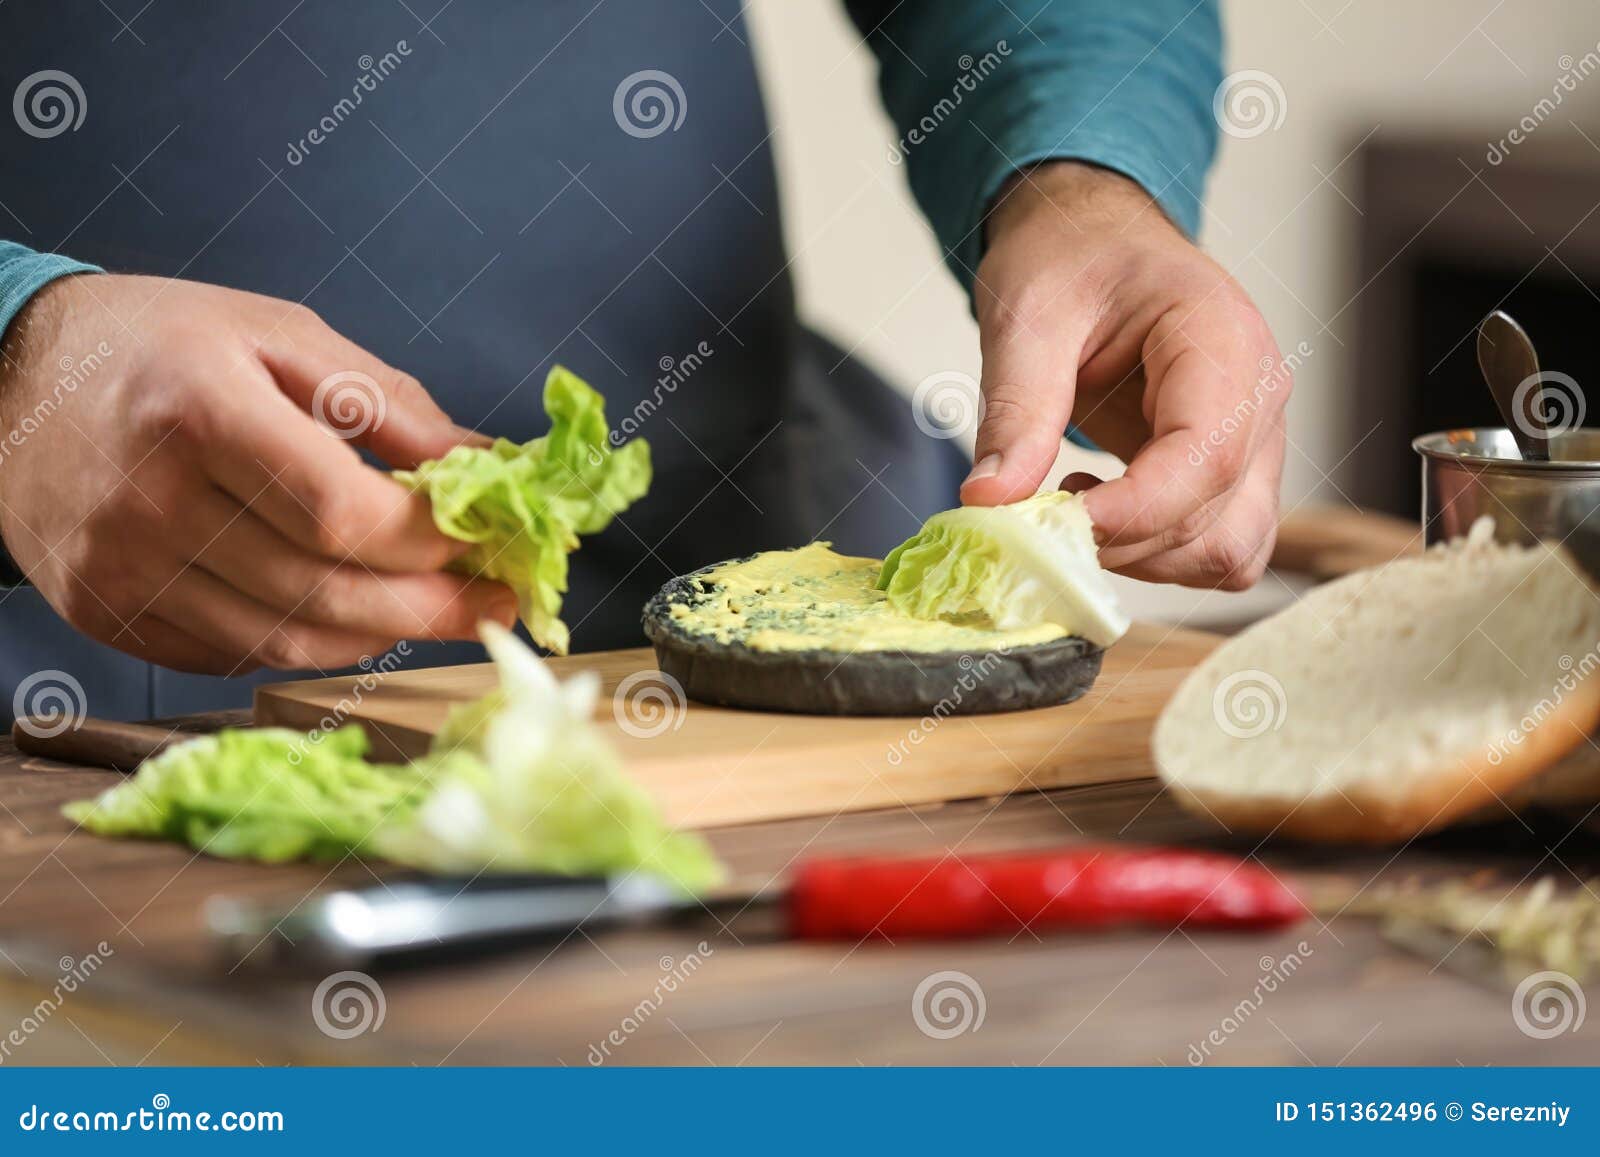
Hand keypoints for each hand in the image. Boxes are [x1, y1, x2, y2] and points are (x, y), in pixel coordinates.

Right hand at [0, 274, 516, 674]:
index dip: (430, 541)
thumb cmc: (158, 343)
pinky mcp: (107, 612)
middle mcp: (151, 502)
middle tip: (495, 601)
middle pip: (325, 592)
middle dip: (432, 606)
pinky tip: (355, 613)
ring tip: (438, 609)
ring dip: (383, 634)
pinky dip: (314, 642)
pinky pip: (238, 653)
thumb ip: (386, 405)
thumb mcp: (279, 334)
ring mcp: (122, 570)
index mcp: (199, 410)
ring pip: (289, 641)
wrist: (9, 379)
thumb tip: (483, 467)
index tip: (489, 541)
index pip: (341, 514)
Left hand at [964, 162, 1287, 589]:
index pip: (1205, 457)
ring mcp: (1257, 440)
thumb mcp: (1025, 317)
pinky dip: (1159, 556)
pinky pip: (1219, 550)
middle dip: (1122, 540)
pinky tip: (1102, 508)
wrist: (1093, 238)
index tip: (1052, 524)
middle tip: (1039, 514)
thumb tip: (989, 501)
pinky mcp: (1234, 474)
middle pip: (1217, 519)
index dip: (1133, 512)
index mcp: (1222, 338)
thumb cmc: (1070, 257)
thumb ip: (1016, 410)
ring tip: (1072, 503)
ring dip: (1144, 557)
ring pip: (1229, 551)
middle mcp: (1260, 396)